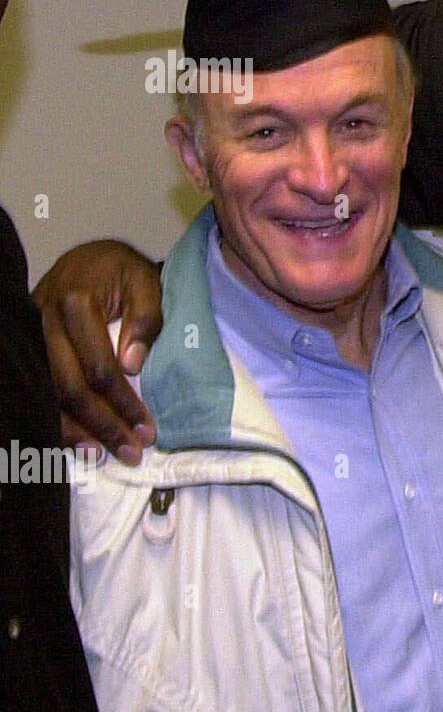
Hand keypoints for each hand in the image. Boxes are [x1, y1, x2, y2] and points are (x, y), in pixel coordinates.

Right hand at [33, 240, 162, 464]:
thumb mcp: (145, 281)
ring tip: (103, 455)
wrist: (87, 256)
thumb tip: (132, 366)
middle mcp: (44, 320)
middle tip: (131, 452)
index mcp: (76, 303)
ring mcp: (30, 334)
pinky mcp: (27, 345)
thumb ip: (145, 319)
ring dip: (75, 430)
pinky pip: (38, 386)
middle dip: (101, 424)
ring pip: (47, 392)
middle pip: (69, 387)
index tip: (147, 429)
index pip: (99, 367)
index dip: (123, 403)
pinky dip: (55, 417)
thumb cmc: (122, 270)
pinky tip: (74, 441)